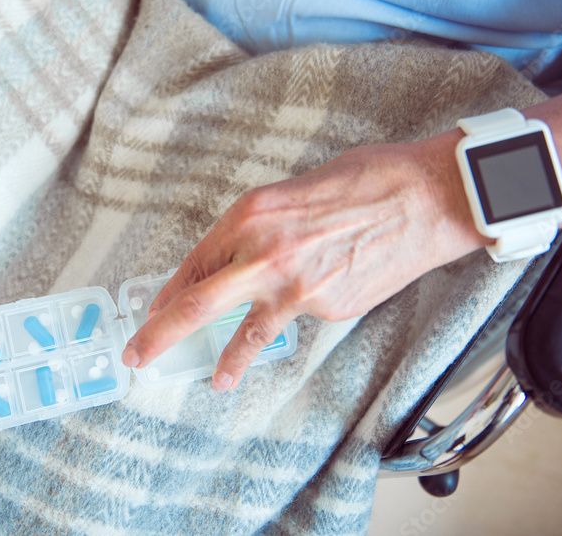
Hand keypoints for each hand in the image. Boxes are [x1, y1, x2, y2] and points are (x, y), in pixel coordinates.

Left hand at [120, 139, 487, 391]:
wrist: (425, 198)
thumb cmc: (365, 180)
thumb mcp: (295, 190)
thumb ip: (262, 227)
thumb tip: (241, 256)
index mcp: (249, 215)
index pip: (196, 262)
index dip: (170, 290)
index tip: (154, 309)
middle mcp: (263, 253)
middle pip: (197, 303)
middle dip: (160, 334)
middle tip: (136, 354)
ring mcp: (295, 287)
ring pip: (245, 332)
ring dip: (225, 362)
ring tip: (216, 382)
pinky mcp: (327, 309)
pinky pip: (301, 318)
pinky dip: (299, 316)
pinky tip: (320, 298)